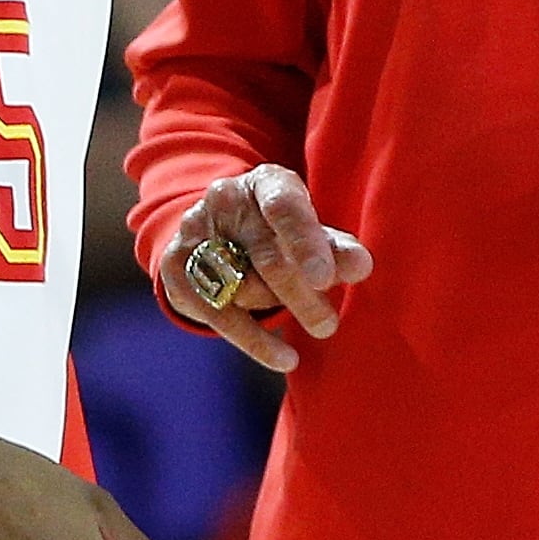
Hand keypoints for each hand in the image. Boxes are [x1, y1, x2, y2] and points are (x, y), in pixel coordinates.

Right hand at [157, 164, 371, 370]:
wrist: (215, 229)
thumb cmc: (278, 230)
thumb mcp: (309, 232)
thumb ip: (336, 248)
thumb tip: (361, 266)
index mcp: (265, 182)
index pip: (284, 207)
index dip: (305, 242)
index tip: (324, 278)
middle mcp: (225, 200)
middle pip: (265, 255)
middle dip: (300, 294)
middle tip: (327, 325)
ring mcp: (195, 232)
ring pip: (242, 286)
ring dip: (277, 307)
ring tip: (309, 315)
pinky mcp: (177, 268)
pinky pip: (219, 314)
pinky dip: (255, 340)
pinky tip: (284, 357)